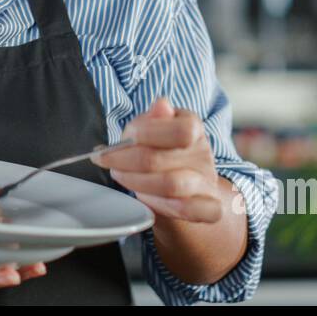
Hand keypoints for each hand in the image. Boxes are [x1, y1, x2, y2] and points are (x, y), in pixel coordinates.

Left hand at [92, 97, 224, 223]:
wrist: (182, 188)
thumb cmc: (160, 152)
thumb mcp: (150, 130)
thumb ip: (151, 120)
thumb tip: (161, 105)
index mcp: (193, 127)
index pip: (181, 129)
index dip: (145, 134)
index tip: (120, 141)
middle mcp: (203, 154)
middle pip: (162, 158)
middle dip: (125, 161)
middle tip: (108, 161)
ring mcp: (207, 183)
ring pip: (172, 185)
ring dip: (136, 182)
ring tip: (121, 177)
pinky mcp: (209, 209)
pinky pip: (186, 210)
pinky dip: (158, 205)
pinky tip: (144, 199)